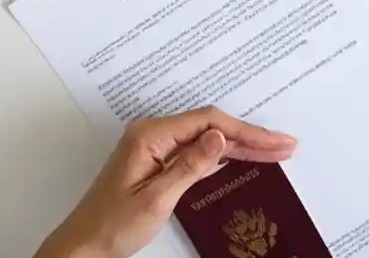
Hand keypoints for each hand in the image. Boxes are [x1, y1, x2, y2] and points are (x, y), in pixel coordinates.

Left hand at [35, 107, 297, 257]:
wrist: (83, 246)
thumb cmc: (112, 225)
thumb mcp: (156, 198)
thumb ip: (189, 165)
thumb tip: (219, 136)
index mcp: (151, 136)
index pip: (209, 123)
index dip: (246, 131)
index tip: (275, 142)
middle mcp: (153, 134)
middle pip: (212, 127)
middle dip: (251, 136)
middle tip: (285, 146)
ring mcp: (155, 147)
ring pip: (207, 139)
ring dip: (240, 145)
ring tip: (274, 152)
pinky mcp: (156, 162)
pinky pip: (196, 152)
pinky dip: (222, 156)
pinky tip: (242, 158)